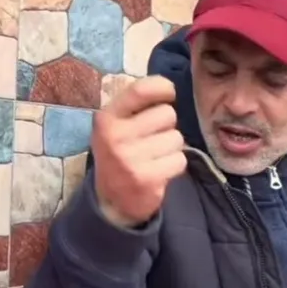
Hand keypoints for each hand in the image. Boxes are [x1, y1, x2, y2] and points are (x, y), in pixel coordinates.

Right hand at [90, 75, 186, 227]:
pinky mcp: (146, 179)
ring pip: (176, 138)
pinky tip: (159, 171)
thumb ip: (136, 105)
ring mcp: (130, 159)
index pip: (140, 90)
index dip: (162, 88)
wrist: (111, 200)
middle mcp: (115, 136)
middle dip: (167, 126)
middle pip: (167, 114)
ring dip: (171, 148)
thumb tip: (168, 88)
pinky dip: (174, 165)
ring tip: (155, 157)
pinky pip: (179, 160)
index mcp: (107, 118)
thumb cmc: (120, 153)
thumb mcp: (116, 125)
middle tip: (153, 139)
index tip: (169, 94)